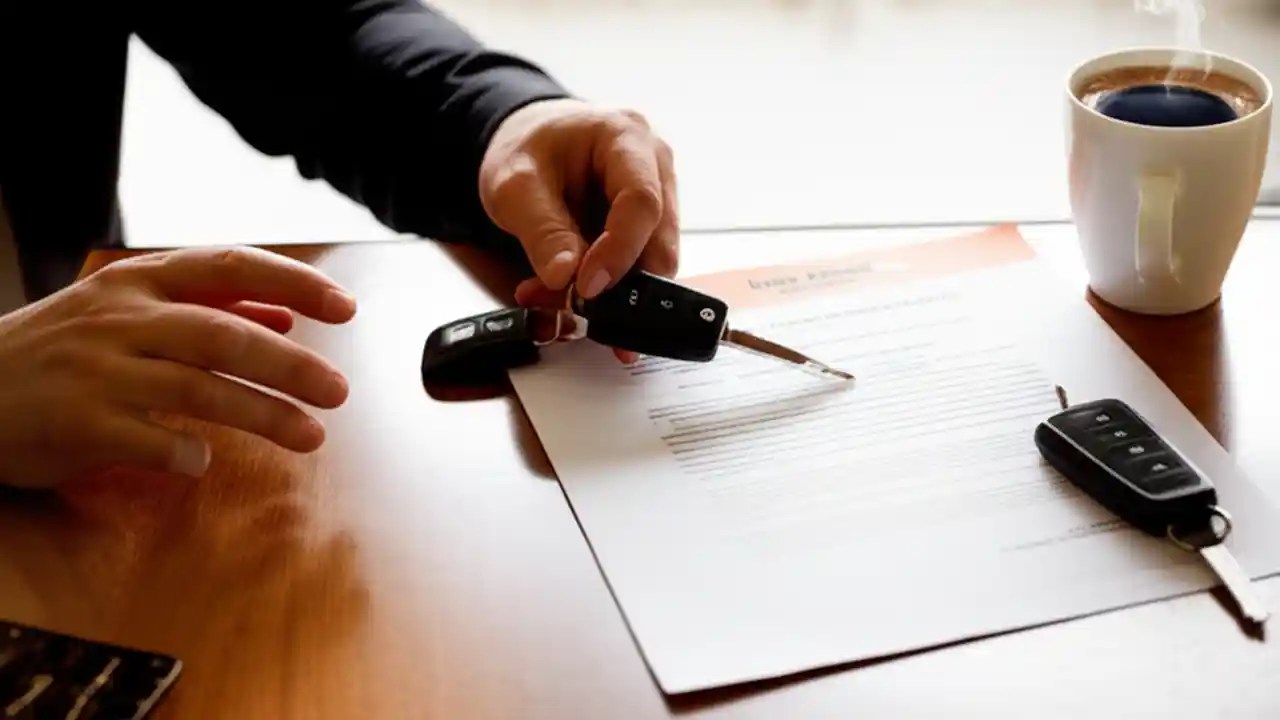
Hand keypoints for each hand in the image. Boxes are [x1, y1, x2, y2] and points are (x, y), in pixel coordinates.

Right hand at [0, 246, 356, 488]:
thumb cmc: (64, 350)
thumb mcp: (129, 312)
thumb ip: (208, 309)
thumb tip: (287, 314)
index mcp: (139, 281)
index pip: (231, 266)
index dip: (295, 284)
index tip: (346, 308)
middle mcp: (121, 319)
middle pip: (223, 335)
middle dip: (290, 364)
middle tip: (340, 391)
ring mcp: (98, 371)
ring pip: (198, 388)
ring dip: (263, 414)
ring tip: (311, 435)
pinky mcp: (78, 424)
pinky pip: (150, 441)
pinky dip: (187, 452)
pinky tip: (206, 463)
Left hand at [478, 98, 678, 361]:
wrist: (528, 143)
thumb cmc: (526, 149)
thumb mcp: (514, 185)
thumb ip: (542, 231)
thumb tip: (565, 277)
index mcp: (626, 138)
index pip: (641, 202)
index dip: (619, 252)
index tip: (587, 287)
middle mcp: (654, 166)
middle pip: (658, 240)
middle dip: (620, 284)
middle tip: (577, 309)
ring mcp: (658, 197)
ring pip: (651, 263)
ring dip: (609, 291)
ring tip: (555, 296)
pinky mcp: (647, 228)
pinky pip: (637, 268)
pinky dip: (604, 287)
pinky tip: (567, 288)